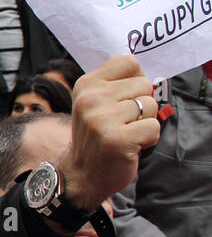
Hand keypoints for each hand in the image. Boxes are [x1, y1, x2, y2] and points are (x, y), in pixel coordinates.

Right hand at [56, 55, 160, 212]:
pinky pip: (153, 127)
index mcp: (86, 85)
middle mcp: (90, 99)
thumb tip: (147, 76)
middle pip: (143, 84)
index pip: (128, 62)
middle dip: (142, 104)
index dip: (136, 80)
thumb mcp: (95, 103)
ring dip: (145, 122)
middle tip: (124, 122)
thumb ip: (116, 85)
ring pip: (151, 105)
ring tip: (127, 133)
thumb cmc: (97, 136)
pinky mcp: (117, 139)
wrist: (82, 174)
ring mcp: (101, 119)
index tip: (125, 98)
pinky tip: (131, 145)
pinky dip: (149, 138)